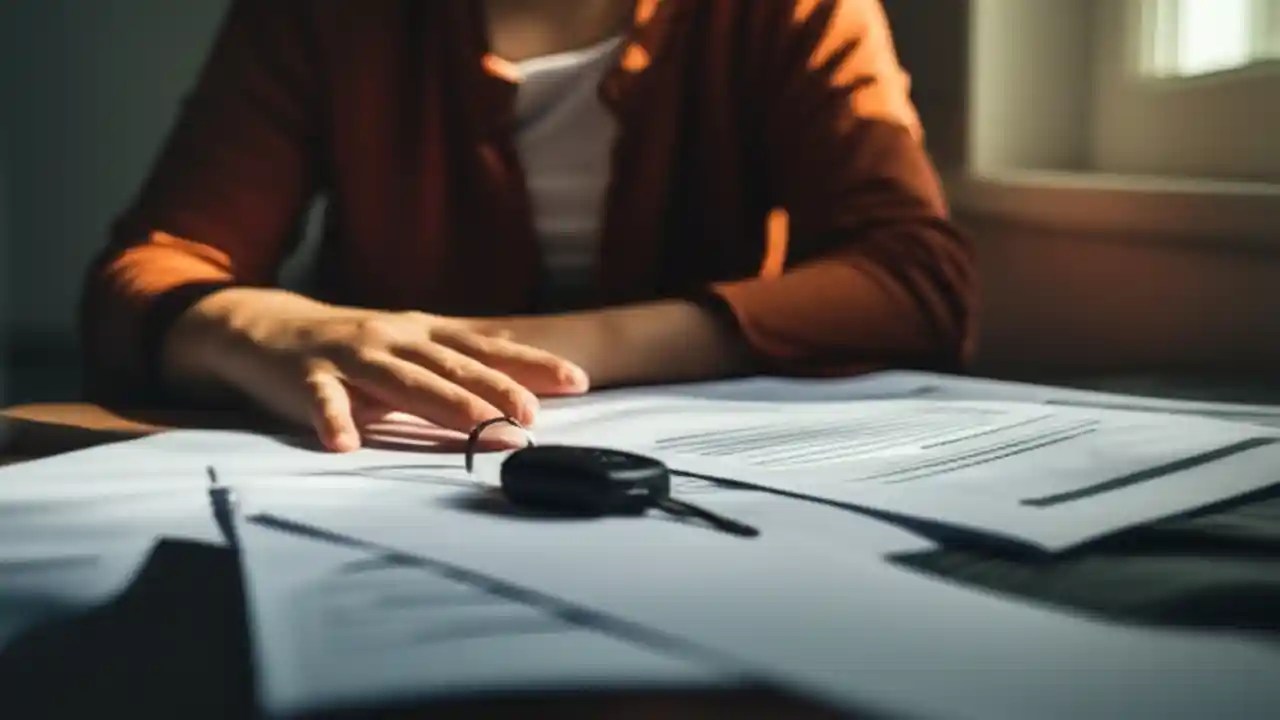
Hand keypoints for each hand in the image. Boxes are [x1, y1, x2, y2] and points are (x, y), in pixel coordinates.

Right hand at [162, 288, 588, 451]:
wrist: (268, 328)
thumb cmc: (355, 347)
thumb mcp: (412, 347)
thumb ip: (461, 364)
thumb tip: (527, 381)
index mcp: (424, 335)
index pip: (488, 350)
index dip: (532, 364)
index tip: (578, 381)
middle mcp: (395, 340)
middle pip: (453, 366)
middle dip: (497, 389)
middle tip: (533, 414)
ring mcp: (351, 357)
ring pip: (403, 380)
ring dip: (444, 403)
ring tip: (479, 425)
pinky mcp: (306, 376)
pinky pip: (323, 399)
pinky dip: (334, 418)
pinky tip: (345, 442)